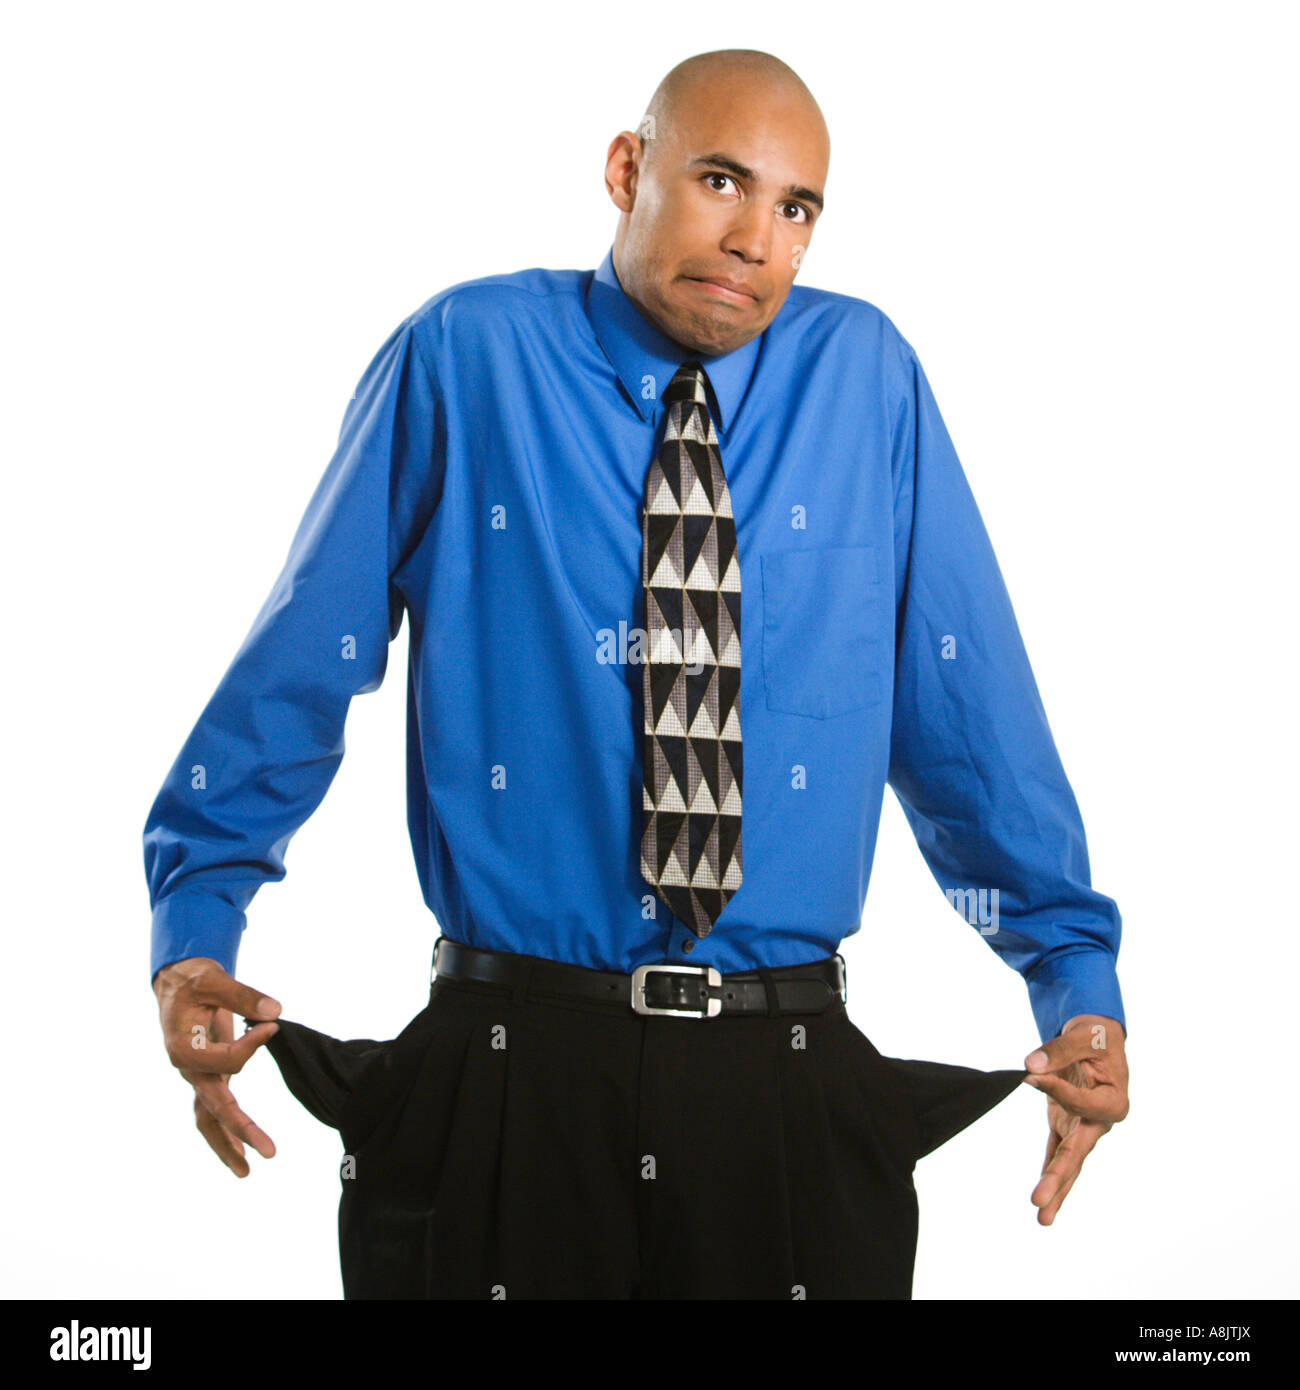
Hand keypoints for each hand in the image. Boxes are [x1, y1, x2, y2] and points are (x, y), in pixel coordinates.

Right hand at [153, 956, 281, 1176]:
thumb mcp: (214, 979)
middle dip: (242, 1130)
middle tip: (269, 1152)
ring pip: (209, 1119)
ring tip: (247, 1172)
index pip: (227, 1060)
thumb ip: (243, 995)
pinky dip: (227, 1131)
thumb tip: (275, 1011)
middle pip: (214, 1107)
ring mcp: (197, 1076)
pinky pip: (214, 1111)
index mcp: (183, 1048)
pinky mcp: (208, 1076)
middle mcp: (188, 1069)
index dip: (252, 1045)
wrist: (178, 983)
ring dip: (229, 1144)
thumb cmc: (194, 980)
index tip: (271, 1024)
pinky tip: (242, 1152)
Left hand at [1023, 1013, 1128, 1224]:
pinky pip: (1057, 1151)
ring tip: (1042, 1217)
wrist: (1096, 1039)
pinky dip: (1047, 1170)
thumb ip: (1059, 1051)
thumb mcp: (1083, 1036)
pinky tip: (1043, 1199)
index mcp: (1114, 1101)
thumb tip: (1030, 1066)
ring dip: (1053, 1186)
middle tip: (1038, 1201)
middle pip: (1078, 1152)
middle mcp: (1101, 1122)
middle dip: (1057, 1177)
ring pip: (1068, 1161)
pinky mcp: (1067, 1125)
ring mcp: (1084, 1128)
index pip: (1081, 1104)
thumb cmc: (1095, 1037)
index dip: (1057, 1090)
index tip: (1031, 1074)